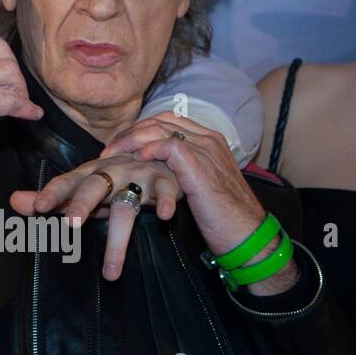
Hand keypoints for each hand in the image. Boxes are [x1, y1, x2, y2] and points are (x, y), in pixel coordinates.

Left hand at [9, 152, 182, 280]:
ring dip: (119, 235)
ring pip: (128, 203)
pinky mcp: (164, 181)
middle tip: (70, 224)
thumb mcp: (85, 187)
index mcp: (89, 174)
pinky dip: (166, 201)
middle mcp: (111, 172)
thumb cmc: (116, 178)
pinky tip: (164, 216)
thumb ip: (52, 197)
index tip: (38, 208)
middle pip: (94, 186)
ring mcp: (138, 175)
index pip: (66, 182)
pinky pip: (166, 190)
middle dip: (82, 203)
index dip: (52, 193)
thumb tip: (13, 201)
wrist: (158, 153)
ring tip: (111, 270)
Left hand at [102, 113, 299, 294]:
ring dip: (131, 139)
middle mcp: (208, 139)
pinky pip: (168, 145)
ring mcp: (206, 150)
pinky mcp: (199, 166)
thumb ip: (182, 167)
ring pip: (160, 128)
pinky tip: (136, 161)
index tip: (120, 143)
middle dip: (130, 131)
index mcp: (210, 140)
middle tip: (109, 148)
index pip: (168, 119)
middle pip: (160, 120)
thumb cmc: (221, 215)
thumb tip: (151, 164)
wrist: (246, 234)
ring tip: (113, 154)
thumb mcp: (200, 183)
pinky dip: (148, 150)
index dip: (140, 128)